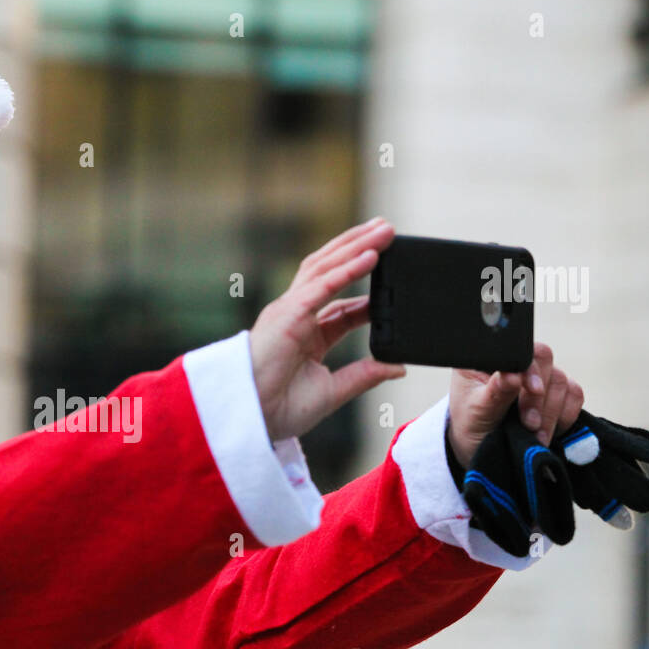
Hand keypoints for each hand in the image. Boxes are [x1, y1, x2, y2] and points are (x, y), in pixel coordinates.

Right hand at [249, 217, 404, 440]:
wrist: (250, 418)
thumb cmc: (277, 408)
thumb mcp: (332, 391)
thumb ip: (365, 375)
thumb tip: (398, 366)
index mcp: (306, 336)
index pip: (342, 304)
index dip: (368, 289)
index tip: (396, 278)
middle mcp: (296, 316)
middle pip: (332, 271)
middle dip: (360, 248)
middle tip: (388, 230)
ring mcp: (290, 311)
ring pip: (326, 267)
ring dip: (357, 246)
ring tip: (385, 230)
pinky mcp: (288, 313)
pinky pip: (323, 285)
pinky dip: (348, 269)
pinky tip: (371, 256)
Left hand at [447, 342, 584, 468]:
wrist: (481, 452)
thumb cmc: (470, 427)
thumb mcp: (476, 412)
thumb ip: (495, 393)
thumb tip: (513, 375)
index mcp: (490, 361)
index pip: (520, 351)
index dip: (531, 370)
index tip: (533, 391)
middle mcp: (517, 364)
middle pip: (546, 361)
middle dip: (539, 397)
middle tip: (529, 424)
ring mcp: (539, 378)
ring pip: (562, 381)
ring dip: (551, 411)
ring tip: (536, 435)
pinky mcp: (556, 396)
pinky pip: (574, 395)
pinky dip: (565, 415)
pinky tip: (548, 431)